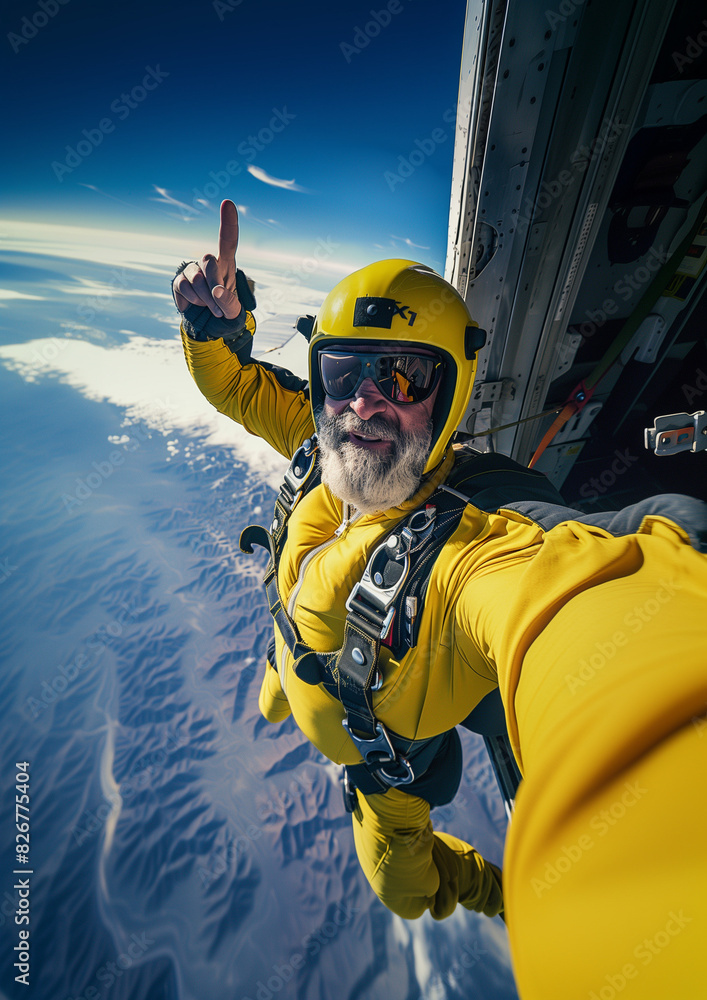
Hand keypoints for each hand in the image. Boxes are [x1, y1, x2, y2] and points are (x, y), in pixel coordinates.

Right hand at [172, 200, 241, 319]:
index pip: (228, 240)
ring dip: (205, 297)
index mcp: (227, 264)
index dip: (228, 222)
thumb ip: (230, 303)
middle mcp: (209, 263)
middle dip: (215, 283)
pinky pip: (184, 286)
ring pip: (197, 277)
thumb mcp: (234, 311)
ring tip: (211, 308)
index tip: (228, 204)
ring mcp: (193, 270)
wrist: (208, 324)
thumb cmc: (225, 310)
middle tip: (219, 302)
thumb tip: (218, 292)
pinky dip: (193, 299)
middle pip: (210, 261)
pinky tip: (197, 304)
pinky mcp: (180, 280)